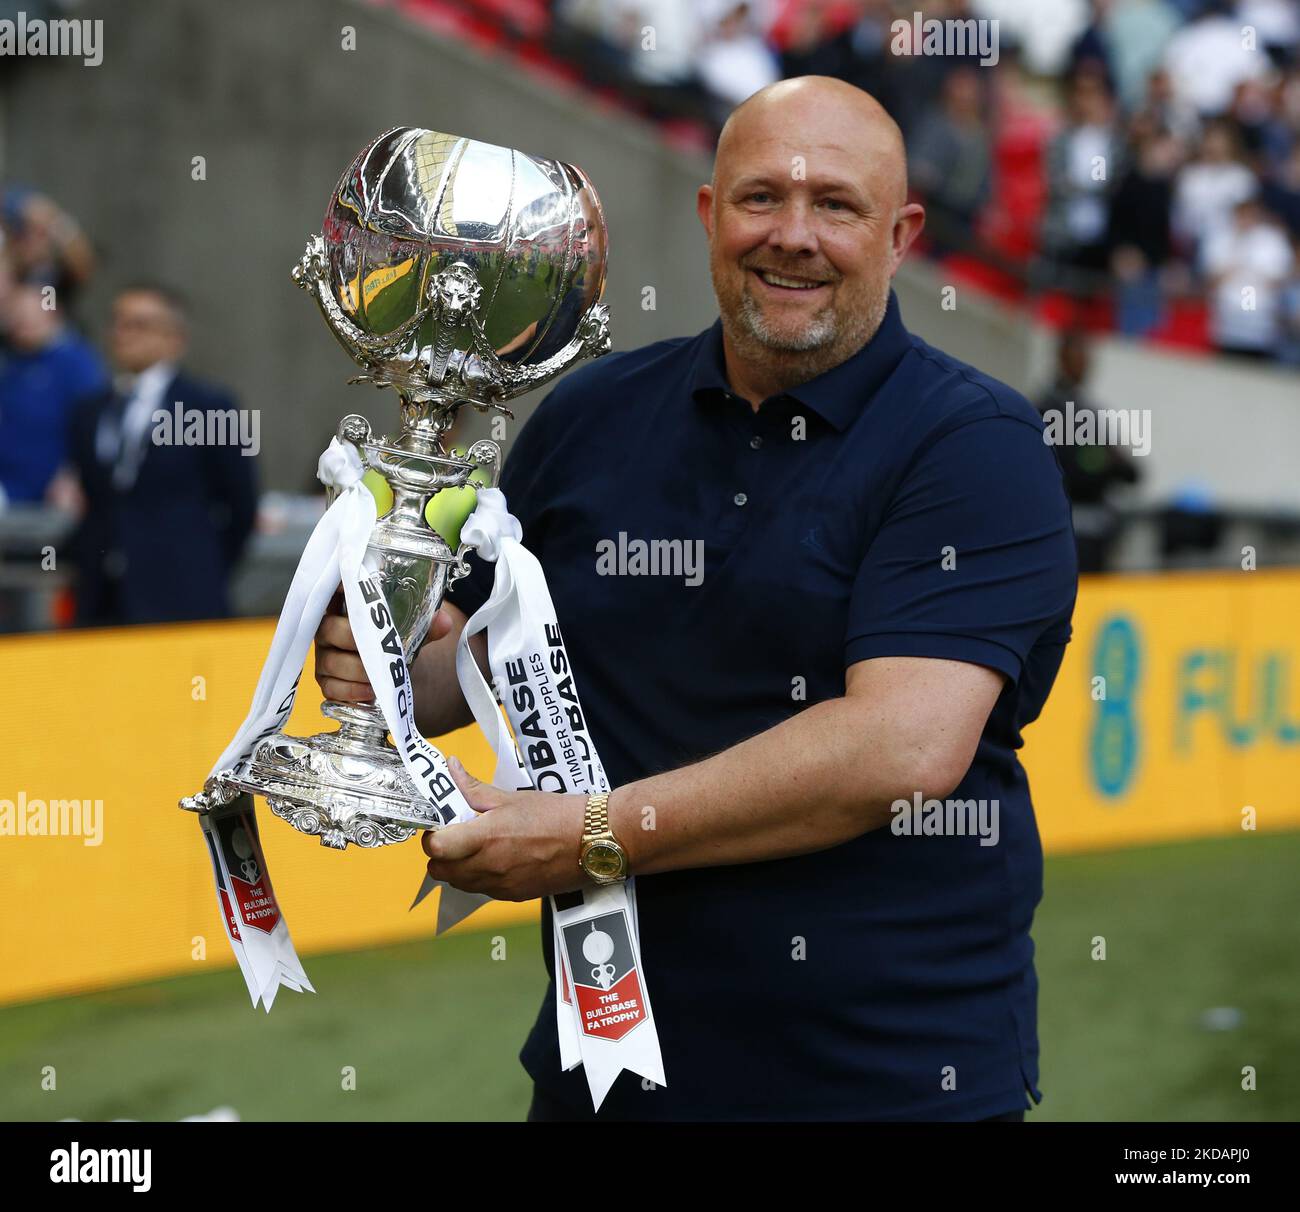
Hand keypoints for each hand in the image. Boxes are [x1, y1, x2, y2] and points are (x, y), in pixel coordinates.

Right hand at [313, 586, 452, 703]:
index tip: (346, 588)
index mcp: (344, 609)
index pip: (332, 592)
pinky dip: (351, 691)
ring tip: (379, 675)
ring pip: (330, 662)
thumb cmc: (391, 642)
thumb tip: (443, 621)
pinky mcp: (327, 682)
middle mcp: (329, 630)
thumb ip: (425, 626)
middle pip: (328, 630)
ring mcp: (325, 657)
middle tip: (378, 649)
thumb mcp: (408, 631)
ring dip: (356, 670)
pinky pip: (331, 688)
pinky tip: (369, 691)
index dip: (335, 589)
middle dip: (353, 640)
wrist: (389, 672)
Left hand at [422, 756, 587, 901]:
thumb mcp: (512, 797)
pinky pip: (483, 890)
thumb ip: (474, 788)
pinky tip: (498, 859)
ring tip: (478, 847)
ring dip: (459, 868)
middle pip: (440, 872)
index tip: (441, 825)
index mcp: (486, 837)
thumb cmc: (556, 814)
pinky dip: (481, 877)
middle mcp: (489, 866)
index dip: (432, 836)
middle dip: (441, 855)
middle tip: (457, 836)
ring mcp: (501, 885)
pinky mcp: (514, 896)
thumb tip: (451, 770)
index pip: (436, 848)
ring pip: (459, 884)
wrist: (593, 840)